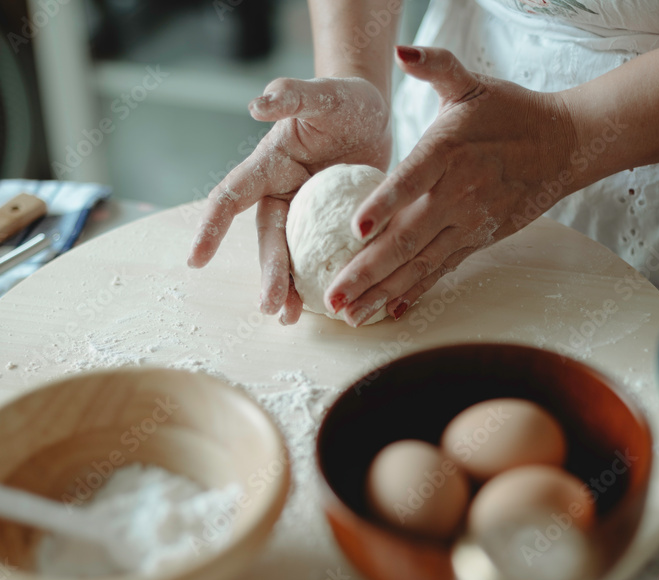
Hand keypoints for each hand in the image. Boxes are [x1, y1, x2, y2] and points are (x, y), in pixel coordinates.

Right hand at [187, 76, 391, 322]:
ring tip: (289, 319)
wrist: (373, 116)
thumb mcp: (324, 94)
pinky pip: (321, 259)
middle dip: (268, 274)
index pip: (231, 197)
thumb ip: (292, 96)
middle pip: (268, 240)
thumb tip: (258, 104)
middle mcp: (281, 196)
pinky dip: (322, 281)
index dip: (212, 228)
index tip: (196, 260)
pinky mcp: (329, 230)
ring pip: (291, 257)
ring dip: (289, 289)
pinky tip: (327, 305)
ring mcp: (305, 216)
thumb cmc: (345, 100)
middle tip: (270, 307)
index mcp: (269, 166)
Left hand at [325, 46, 576, 326]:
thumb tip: (403, 52)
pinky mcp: (477, 240)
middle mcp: (457, 192)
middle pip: (406, 238)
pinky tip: (390, 312)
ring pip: (419, 264)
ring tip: (351, 316)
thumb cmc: (508, 112)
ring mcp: (468, 223)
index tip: (355, 229)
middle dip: (366, 271)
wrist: (562, 145)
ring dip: (382, 292)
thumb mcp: (470, 83)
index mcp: (448, 151)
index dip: (383, 206)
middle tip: (333, 296)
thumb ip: (435, 65)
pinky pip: (441, 271)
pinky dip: (416, 293)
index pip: (410, 181)